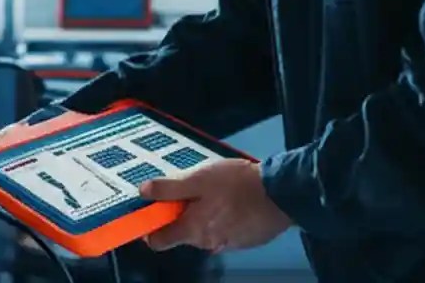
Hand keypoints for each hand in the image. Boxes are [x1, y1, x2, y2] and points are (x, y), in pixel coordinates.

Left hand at [141, 159, 292, 252]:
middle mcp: (207, 243)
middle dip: (183, 213)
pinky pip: (224, 230)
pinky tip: (233, 199)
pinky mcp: (244, 240)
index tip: (153, 210)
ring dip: (205, 214)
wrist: (280, 194)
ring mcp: (227, 244)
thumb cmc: (237, 185)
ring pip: (205, 230)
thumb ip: (169, 188)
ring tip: (215, 190)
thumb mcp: (198, 179)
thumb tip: (143, 192)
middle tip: (191, 188)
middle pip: (183, 233)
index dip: (151, 226)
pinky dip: (223, 218)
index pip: (158, 241)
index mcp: (192, 230)